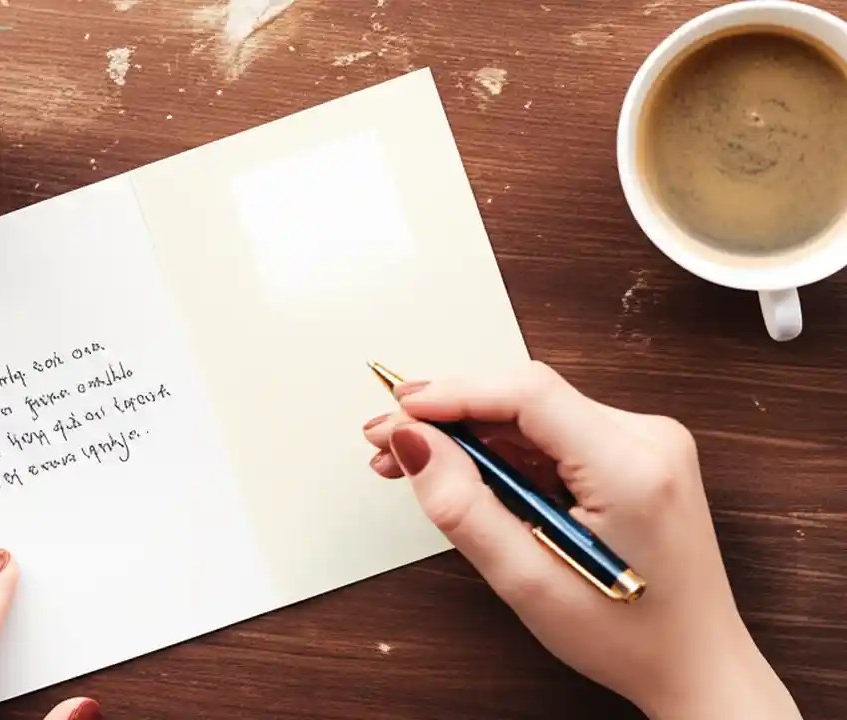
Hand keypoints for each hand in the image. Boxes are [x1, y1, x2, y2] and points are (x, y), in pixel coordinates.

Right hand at [364, 362, 800, 719]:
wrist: (695, 664)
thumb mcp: (528, 583)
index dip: (453, 393)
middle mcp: (648, 440)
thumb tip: (414, 445)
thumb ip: (464, 507)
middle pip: (524, 397)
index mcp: (632, 468)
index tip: (399, 411)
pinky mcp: (633, 452)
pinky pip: (550, 431)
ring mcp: (645, 442)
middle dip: (448, 415)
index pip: (527, 393)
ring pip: (531, 412)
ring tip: (411, 461)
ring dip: (469, 433)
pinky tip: (463, 469)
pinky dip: (501, 448)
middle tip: (385, 443)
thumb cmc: (630, 637)